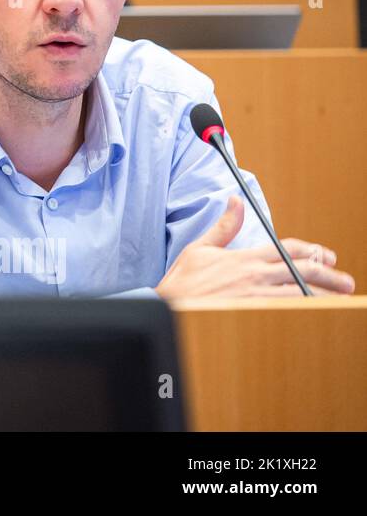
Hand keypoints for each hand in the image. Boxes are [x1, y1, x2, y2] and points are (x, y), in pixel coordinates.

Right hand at [155, 195, 355, 298]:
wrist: (169, 305)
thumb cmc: (183, 279)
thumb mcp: (200, 247)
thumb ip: (225, 226)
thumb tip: (235, 201)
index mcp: (245, 257)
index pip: (288, 249)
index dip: (312, 251)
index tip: (328, 256)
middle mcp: (255, 275)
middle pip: (302, 271)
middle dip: (329, 275)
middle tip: (346, 280)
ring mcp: (256, 296)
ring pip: (301, 293)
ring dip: (324, 295)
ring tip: (340, 298)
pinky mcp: (253, 314)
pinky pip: (288, 311)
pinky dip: (306, 310)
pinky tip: (317, 312)